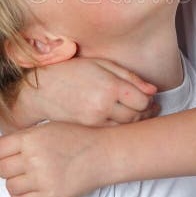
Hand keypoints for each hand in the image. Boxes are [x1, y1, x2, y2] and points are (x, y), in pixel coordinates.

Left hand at [0, 123, 103, 196]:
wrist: (103, 153)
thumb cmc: (76, 137)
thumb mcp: (45, 129)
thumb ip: (14, 137)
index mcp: (32, 138)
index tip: (0, 158)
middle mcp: (35, 158)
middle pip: (2, 169)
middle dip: (6, 168)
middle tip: (19, 166)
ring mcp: (42, 179)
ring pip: (10, 186)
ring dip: (15, 182)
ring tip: (28, 176)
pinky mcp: (50, 196)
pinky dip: (22, 195)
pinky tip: (32, 186)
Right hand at [7, 58, 159, 129]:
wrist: (42, 90)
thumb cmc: (73, 71)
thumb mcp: (102, 65)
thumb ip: (129, 77)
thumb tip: (153, 90)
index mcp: (111, 86)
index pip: (143, 100)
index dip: (149, 99)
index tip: (148, 97)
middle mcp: (104, 105)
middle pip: (137, 115)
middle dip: (145, 112)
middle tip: (149, 108)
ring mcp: (96, 120)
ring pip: (126, 126)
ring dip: (135, 121)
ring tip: (135, 114)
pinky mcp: (89, 129)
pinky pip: (113, 132)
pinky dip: (120, 127)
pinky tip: (119, 120)